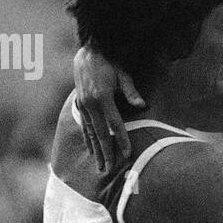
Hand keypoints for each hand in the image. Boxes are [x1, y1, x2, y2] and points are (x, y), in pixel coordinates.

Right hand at [73, 46, 144, 170]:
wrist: (88, 52)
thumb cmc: (110, 62)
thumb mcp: (123, 74)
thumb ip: (131, 91)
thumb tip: (143, 106)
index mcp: (102, 97)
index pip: (114, 124)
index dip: (121, 140)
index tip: (127, 153)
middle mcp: (90, 103)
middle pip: (100, 133)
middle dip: (106, 153)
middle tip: (109, 170)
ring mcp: (83, 105)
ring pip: (90, 132)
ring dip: (96, 151)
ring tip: (100, 167)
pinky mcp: (79, 104)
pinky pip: (84, 126)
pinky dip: (88, 139)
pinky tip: (92, 150)